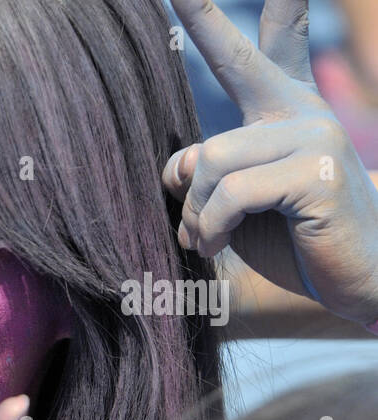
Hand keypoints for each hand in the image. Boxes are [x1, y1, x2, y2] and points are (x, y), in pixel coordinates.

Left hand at [164, 0, 377, 324]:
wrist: (357, 279)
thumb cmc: (293, 242)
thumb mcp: (234, 205)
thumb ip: (204, 176)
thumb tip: (176, 165)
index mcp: (284, 109)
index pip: (269, 42)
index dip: (230, 10)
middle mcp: (302, 110)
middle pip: (237, 60)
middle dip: (204, 18)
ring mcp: (315, 135)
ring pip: (212, 158)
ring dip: (195, 211)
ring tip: (205, 239)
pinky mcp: (317, 172)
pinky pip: (231, 192)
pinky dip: (212, 226)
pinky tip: (217, 246)